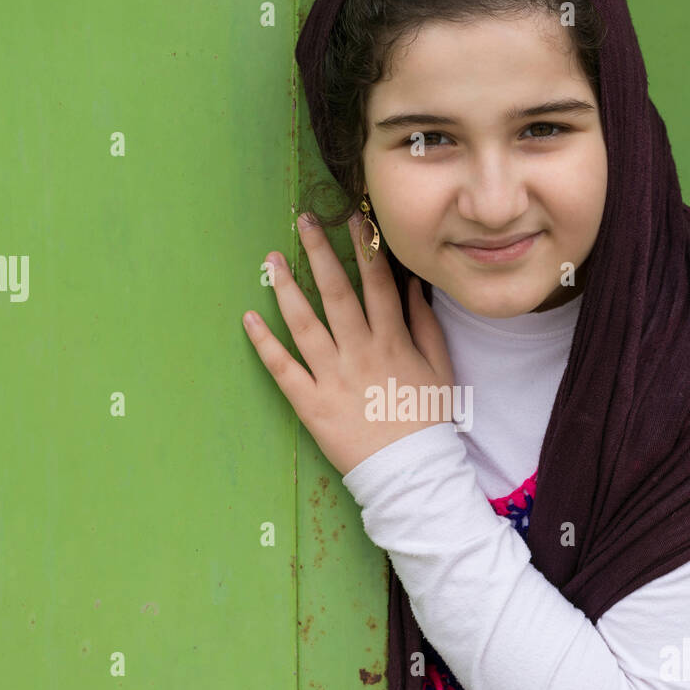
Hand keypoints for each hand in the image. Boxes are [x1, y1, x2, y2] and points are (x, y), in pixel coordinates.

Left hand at [242, 212, 455, 476]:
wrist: (411, 472)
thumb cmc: (427, 420)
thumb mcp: (440, 369)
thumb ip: (425, 325)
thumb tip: (413, 286)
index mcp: (393, 342)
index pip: (377, 284)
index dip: (365, 247)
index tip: (352, 218)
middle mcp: (360, 353)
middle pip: (336, 293)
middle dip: (321, 252)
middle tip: (304, 221)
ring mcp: (333, 378)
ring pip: (305, 324)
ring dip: (286, 288)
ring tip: (272, 260)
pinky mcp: (311, 404)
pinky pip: (283, 369)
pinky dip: (264, 343)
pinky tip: (249, 318)